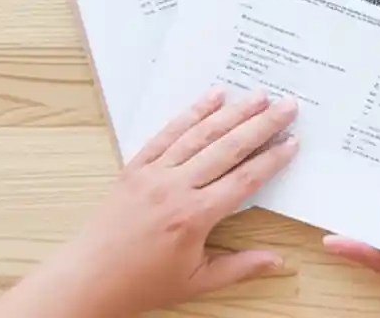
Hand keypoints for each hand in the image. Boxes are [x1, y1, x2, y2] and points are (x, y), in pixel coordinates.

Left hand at [0, 88, 299, 317]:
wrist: (87, 280)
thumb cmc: (140, 284)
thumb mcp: (197, 281)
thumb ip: (240, 267)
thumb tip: (278, 261)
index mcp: (194, 216)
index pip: (244, 179)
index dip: (272, 159)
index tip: (292, 142)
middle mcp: (175, 188)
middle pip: (228, 148)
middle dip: (261, 124)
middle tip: (287, 106)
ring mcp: (153, 174)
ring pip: (200, 134)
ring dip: (232, 112)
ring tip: (257, 95)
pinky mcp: (135, 168)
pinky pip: (167, 134)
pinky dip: (191, 114)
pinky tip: (211, 98)